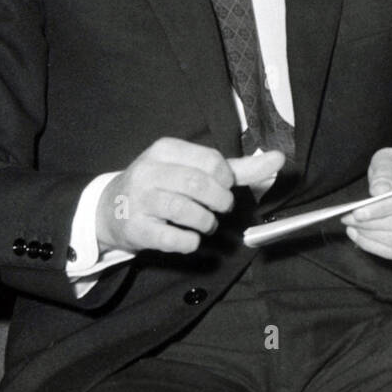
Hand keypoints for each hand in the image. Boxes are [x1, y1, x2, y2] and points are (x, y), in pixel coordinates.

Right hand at [95, 139, 283, 254]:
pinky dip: (190, 242)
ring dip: (207, 223)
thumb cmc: (162, 185)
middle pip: (200, 184)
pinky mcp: (136, 229)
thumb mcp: (193, 169)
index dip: (226, 179)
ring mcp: (140, 200)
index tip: (223, 187)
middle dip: (220, 201)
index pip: (211, 160)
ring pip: (187, 211)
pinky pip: (174, 239)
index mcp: (165, 149)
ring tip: (205, 224)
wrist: (111, 209)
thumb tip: (280, 159)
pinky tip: (189, 238)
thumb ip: (236, 168)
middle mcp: (149, 171)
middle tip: (220, 208)